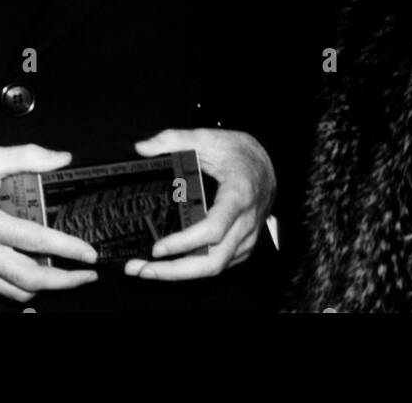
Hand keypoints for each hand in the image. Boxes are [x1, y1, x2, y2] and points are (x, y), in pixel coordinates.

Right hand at [0, 144, 99, 301]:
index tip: (89, 253)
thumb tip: (62, 159)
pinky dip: (21, 289)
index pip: (35, 241)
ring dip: (46, 288)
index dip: (67, 248)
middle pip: (28, 279)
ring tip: (69, 277)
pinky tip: (37, 277)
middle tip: (88, 274)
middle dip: (64, 280)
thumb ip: (28, 157)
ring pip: (14, 292)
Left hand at [124, 128, 274, 280]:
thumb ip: (174, 139)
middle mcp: (246, 221)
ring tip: (149, 271)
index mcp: (238, 195)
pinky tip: (172, 266)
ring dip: (180, 274)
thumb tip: (143, 148)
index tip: (158, 248)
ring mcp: (247, 236)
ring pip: (215, 267)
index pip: (213, 228)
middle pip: (213, 261)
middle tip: (143, 270)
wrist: (268, 164)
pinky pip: (220, 265)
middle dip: (175, 271)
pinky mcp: (244, 244)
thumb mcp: (208, 137)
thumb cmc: (241, 153)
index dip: (185, 242)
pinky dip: (194, 270)